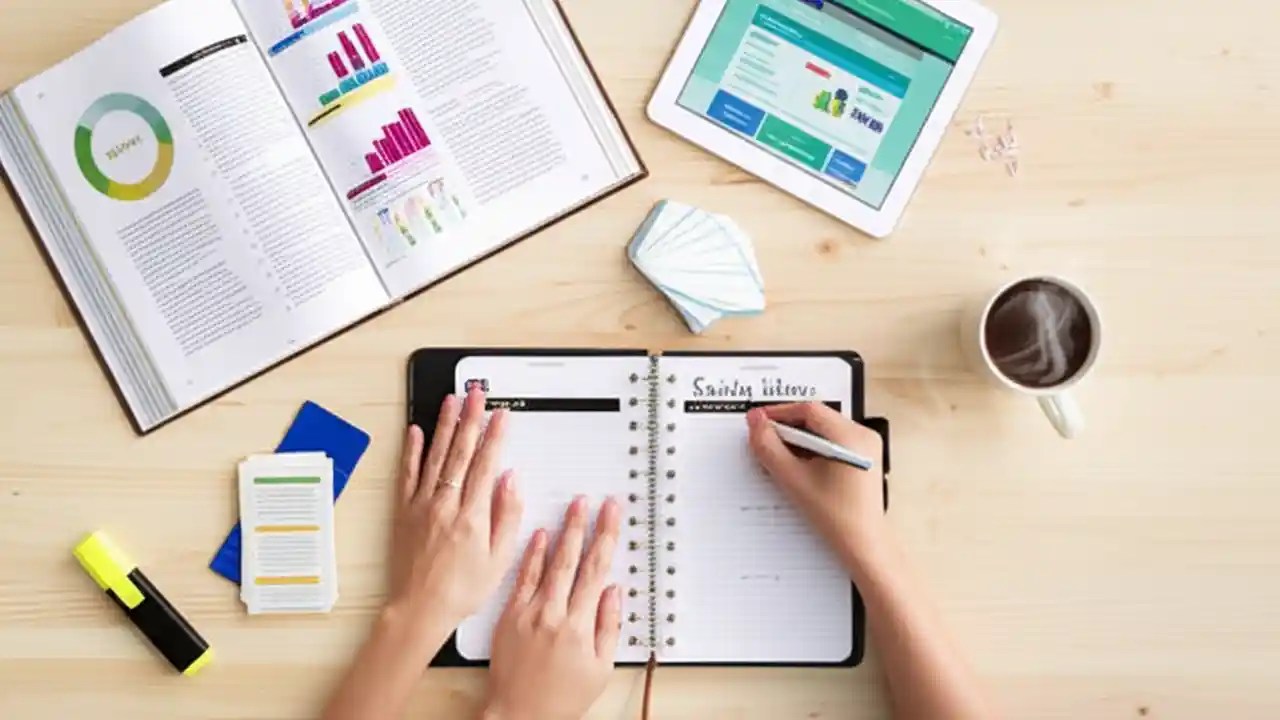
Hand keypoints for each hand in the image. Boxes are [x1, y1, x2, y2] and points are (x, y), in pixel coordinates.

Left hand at [387, 389, 522, 636]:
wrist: (420, 608)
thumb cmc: (461, 590)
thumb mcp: (499, 558)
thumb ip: (507, 515)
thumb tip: (510, 479)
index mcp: (472, 514)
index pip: (485, 463)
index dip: (495, 435)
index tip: (501, 415)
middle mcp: (445, 503)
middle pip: (460, 451)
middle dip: (470, 419)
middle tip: (475, 394)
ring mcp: (422, 505)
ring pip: (435, 455)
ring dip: (444, 426)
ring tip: (450, 402)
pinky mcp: (404, 512)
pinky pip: (408, 474)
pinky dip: (412, 451)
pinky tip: (416, 432)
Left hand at [482, 497, 622, 719]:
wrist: (519, 715)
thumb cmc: (561, 698)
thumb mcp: (600, 668)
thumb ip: (609, 625)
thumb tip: (614, 590)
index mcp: (580, 625)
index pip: (597, 570)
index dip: (606, 537)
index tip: (611, 513)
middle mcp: (554, 614)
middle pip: (573, 560)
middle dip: (584, 526)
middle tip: (590, 501)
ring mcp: (529, 613)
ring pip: (547, 564)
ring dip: (560, 533)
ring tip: (570, 508)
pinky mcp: (509, 616)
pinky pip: (521, 579)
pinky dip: (531, 555)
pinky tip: (537, 535)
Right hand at [746, 404, 886, 573]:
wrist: (864, 545)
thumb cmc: (838, 519)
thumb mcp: (794, 480)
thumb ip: (769, 448)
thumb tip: (757, 422)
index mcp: (850, 438)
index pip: (808, 409)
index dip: (778, 413)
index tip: (759, 421)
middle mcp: (863, 436)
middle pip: (816, 418)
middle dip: (787, 427)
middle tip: (764, 439)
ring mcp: (866, 447)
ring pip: (822, 430)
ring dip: (798, 439)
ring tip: (779, 456)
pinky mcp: (863, 457)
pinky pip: (832, 442)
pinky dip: (812, 448)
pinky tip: (797, 465)